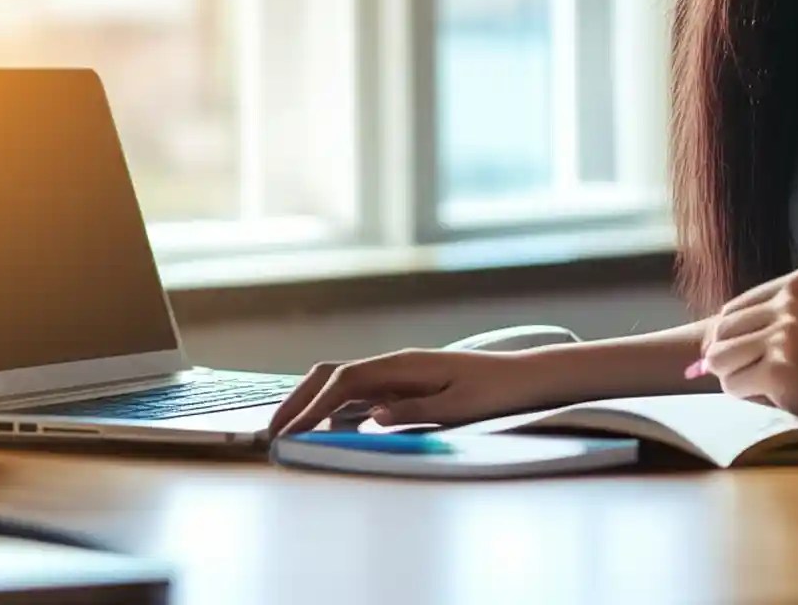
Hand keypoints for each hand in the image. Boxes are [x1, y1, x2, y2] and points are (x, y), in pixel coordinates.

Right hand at [267, 348, 547, 436]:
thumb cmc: (496, 392)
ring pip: (339, 382)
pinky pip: (358, 392)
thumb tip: (371, 414)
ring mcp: (396, 372)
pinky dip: (333, 408)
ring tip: (289, 431)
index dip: (313, 408)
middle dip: (297, 402)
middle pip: (330, 375)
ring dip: (311, 403)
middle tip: (272, 431)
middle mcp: (393, 364)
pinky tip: (328, 429)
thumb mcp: (458, 407)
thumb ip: (413, 409)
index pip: (344, 383)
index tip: (291, 433)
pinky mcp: (402, 384)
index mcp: (402, 365)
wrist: (525, 377)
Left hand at [696, 267, 797, 427]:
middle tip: (762, 371)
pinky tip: (774, 393)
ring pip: (719, 358)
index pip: (732, 310)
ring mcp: (786, 336)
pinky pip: (732, 384)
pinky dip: (744, 394)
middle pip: (720, 332)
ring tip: (764, 381)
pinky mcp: (780, 369)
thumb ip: (751, 330)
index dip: (733, 338)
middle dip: (730, 358)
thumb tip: (694, 361)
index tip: (757, 353)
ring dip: (733, 377)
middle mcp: (792, 305)